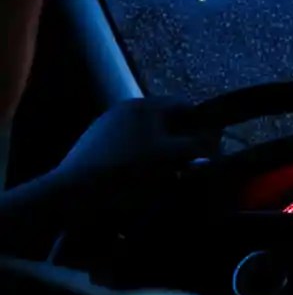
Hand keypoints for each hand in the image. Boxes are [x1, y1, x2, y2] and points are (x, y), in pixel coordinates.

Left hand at [57, 97, 213, 182]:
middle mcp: (127, 107)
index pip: (185, 105)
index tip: (211, 145)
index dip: (203, 123)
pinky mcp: (95, 140)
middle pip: (166, 118)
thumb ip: (197, 144)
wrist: (74, 189)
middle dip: (181, 137)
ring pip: (147, 131)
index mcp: (146, 105)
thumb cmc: (127, 169)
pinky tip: (139, 174)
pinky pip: (129, 142)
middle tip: (190, 160)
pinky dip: (141, 154)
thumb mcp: (169, 157)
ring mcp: (108, 122)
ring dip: (161, 147)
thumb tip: (216, 139)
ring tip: (166, 171)